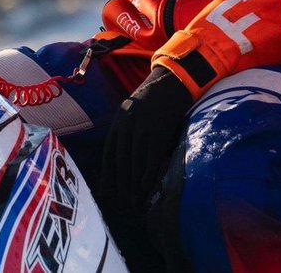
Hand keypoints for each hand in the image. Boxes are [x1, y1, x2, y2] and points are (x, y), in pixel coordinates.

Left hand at [100, 66, 193, 211]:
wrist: (175, 80)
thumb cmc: (156, 97)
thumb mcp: (135, 108)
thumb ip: (127, 128)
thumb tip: (124, 158)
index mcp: (120, 117)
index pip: (109, 150)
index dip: (107, 172)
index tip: (106, 190)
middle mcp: (128, 123)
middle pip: (121, 158)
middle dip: (120, 182)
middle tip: (119, 201)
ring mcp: (143, 127)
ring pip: (135, 160)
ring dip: (133, 183)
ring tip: (132, 199)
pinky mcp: (159, 131)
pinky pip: (151, 158)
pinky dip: (147, 175)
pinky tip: (145, 187)